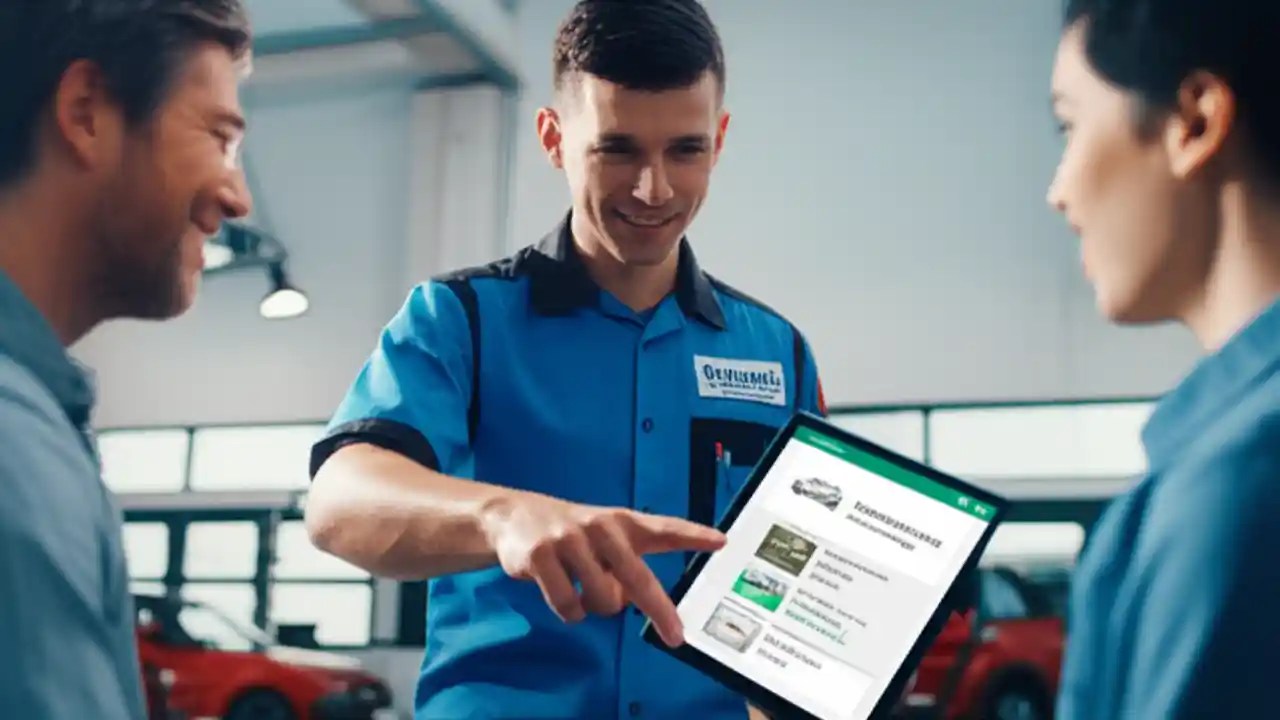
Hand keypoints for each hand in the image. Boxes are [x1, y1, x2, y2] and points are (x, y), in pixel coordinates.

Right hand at [483, 491, 726, 645]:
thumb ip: (627, 565)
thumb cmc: (574, 534)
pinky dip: (569, 611)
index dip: (694, 535)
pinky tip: (560, 591)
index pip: (665, 527)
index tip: (721, 541)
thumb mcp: (605, 538)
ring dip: (594, 607)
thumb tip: (634, 603)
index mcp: (623, 523)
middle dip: (660, 611)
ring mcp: (570, 540)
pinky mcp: (542, 557)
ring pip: (601, 601)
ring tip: (581, 587)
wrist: (514, 515)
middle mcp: (602, 528)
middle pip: (639, 578)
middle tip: (675, 636)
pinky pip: (568, 606)